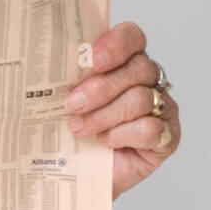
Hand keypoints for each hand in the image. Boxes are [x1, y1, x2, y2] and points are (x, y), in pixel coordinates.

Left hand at [66, 22, 179, 199]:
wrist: (75, 172)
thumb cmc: (69, 129)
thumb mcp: (60, 97)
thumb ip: (62, 75)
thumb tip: (43, 59)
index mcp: (123, 60)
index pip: (132, 37)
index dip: (116, 44)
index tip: (92, 60)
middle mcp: (147, 80)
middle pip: (137, 69)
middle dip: (100, 88)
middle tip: (72, 104)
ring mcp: (162, 107)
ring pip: (140, 99)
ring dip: (104, 115)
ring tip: (78, 128)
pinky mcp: (168, 137)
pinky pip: (151, 128)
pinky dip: (123, 135)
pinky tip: (106, 141)